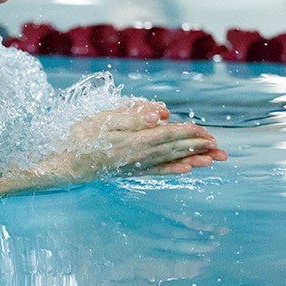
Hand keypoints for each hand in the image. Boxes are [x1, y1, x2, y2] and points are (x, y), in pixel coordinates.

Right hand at [61, 101, 227, 177]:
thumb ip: (132, 116)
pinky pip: (156, 171)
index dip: (189, 134)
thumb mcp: (103, 120)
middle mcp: (138, 157)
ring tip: (212, 162)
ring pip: (169, 162)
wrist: (63, 165)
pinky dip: (172, 170)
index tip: (208, 134)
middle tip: (222, 151)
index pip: (168, 136)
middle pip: (174, 150)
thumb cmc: (79, 139)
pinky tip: (185, 171)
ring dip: (192, 161)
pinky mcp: (128, 171)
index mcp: (134, 142)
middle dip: (198, 149)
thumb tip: (160, 114)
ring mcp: (134, 166)